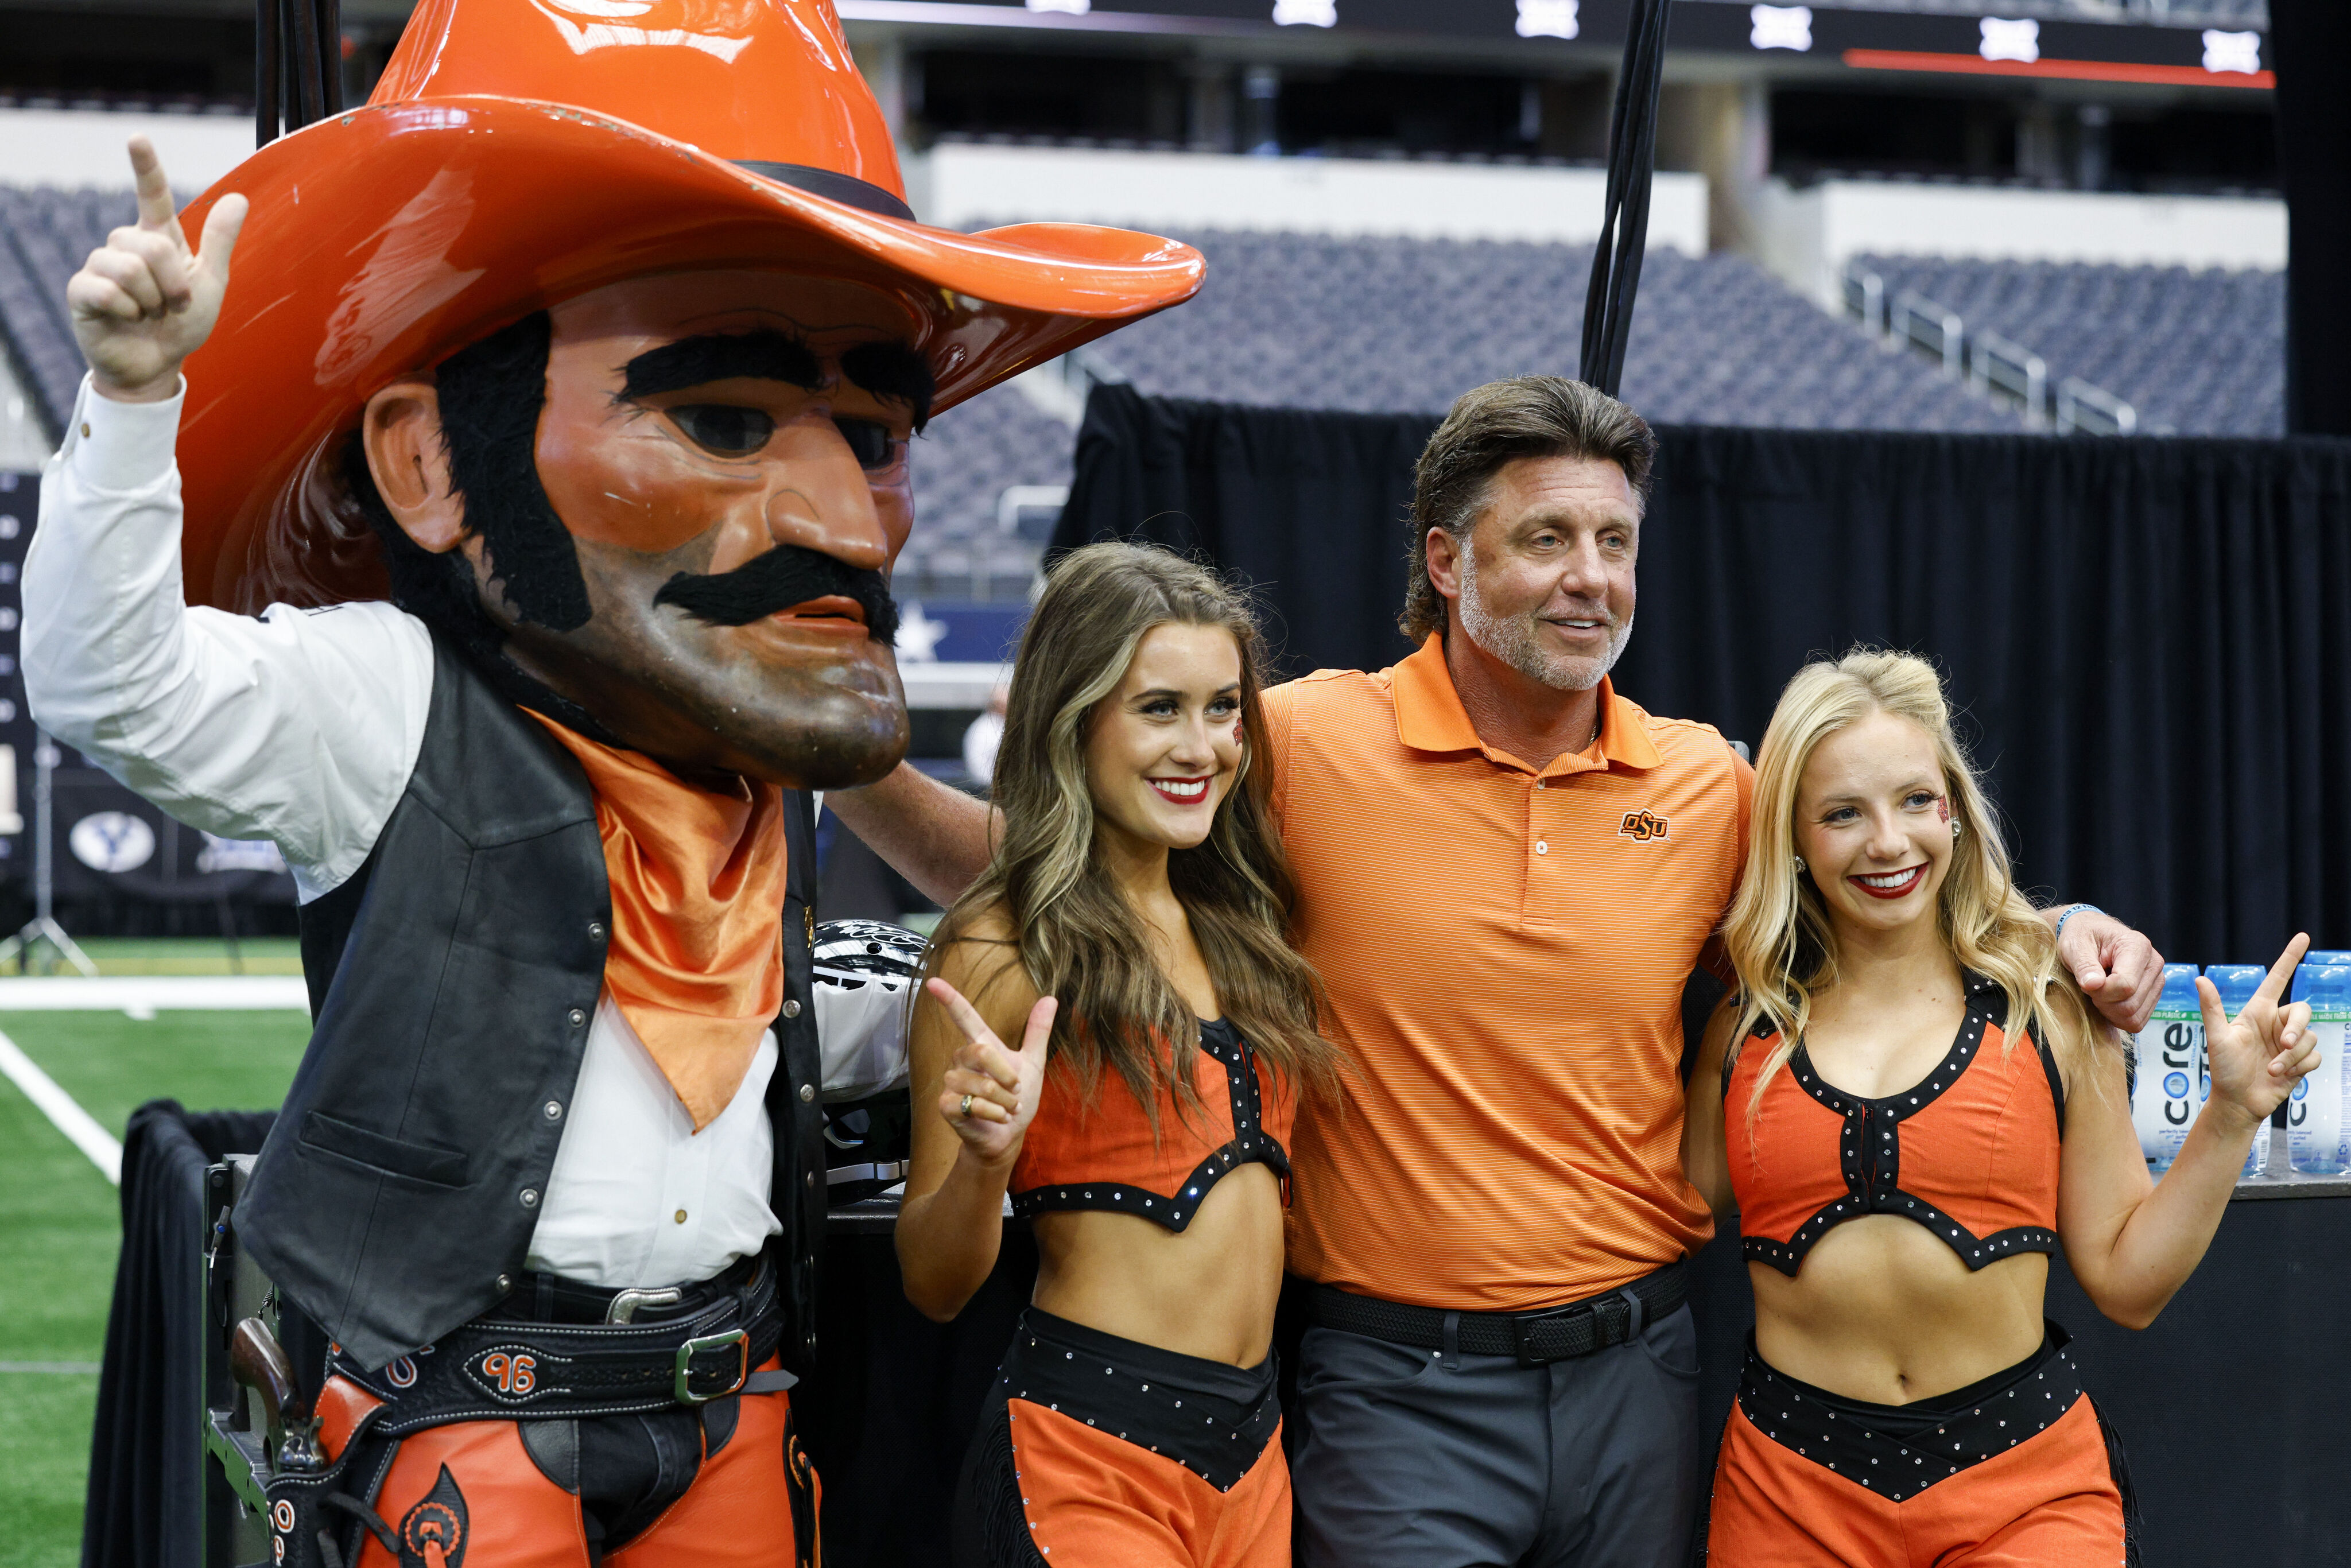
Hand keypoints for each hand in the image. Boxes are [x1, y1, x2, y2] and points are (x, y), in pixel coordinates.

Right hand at [65, 137, 246, 403]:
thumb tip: (238, 198)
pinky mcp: (82, 291)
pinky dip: (128, 312)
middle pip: (151, 245)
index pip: (151, 195)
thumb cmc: (181, 325)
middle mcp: (125, 246)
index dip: (145, 167)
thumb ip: (219, 241)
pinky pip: (108, 290)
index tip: (137, 138)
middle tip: (174, 306)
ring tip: (150, 315)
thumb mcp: (210, 283)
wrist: (156, 365)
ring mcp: (100, 266)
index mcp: (157, 240)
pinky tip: (128, 320)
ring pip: (129, 267)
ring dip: (152, 300)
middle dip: (173, 284)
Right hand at [927, 978, 1055, 1168]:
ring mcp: (952, 1083)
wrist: (1008, 1135)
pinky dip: (994, 1114)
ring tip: (1007, 1108)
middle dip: (1006, 1075)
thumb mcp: (1033, 1063)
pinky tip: (997, 1118)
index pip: (964, 1017)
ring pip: (980, 1084)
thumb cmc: (1017, 1099)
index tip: (934, 982)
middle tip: (1016, 1091)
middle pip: (980, 1052)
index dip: (950, 999)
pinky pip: (972, 1105)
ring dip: (1004, 1100)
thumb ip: (1038, 1031)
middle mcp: (962, 1061)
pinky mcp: (947, 1105)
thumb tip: (1051, 998)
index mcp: (981, 1046)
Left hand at [2057, 908, 2163, 1032]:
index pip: (2126, 985)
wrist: (2091, 934)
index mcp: (2137, 946)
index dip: (2101, 992)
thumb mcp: (2075, 946)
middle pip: (2130, 1005)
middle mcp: (2154, 964)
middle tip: (2090, 988)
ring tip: (2098, 992)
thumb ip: (2084, 965)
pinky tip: (2107, 1000)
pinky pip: (2137, 1021)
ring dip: (2109, 1011)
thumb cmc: (2083, 937)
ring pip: (2134, 1017)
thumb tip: (2094, 984)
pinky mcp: (2153, 995)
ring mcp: (2156, 981)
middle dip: (2103, 1003)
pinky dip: (2117, 1017)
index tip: (2086, 982)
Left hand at [2200, 933, 2315, 1127]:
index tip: (2303, 936)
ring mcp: (2289, 1042)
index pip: (2277, 979)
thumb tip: (2199, 979)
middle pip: (2302, 1010)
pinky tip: (2281, 1075)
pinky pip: (2314, 1057)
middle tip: (2283, 1044)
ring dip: (2292, 1056)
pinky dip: (2299, 1067)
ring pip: (2309, 1037)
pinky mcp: (2301, 1061)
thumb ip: (2212, 1008)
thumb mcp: (2216, 1038)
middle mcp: (2276, 1023)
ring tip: (2271, 1069)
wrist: (2236, 1101)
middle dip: (2297, 1028)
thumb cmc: (2223, 1069)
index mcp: (2257, 1012)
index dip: (2290, 957)